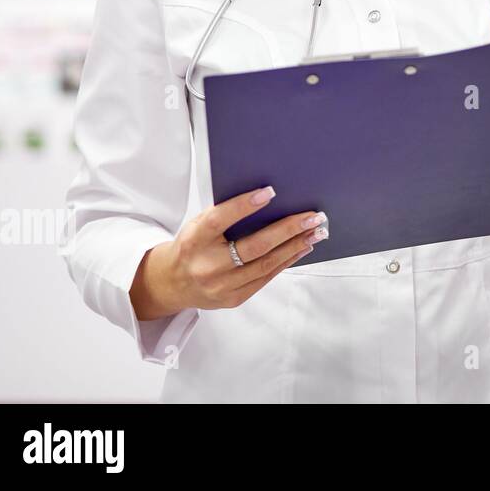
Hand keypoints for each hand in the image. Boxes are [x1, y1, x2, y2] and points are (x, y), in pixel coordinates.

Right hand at [130, 187, 327, 320]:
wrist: (173, 283)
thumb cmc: (193, 246)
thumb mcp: (198, 226)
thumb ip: (225, 215)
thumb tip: (268, 198)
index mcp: (194, 241)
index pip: (219, 220)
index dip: (243, 206)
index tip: (270, 192)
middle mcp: (207, 266)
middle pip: (253, 247)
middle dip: (288, 229)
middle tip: (313, 216)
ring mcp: (221, 286)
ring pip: (266, 264)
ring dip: (296, 246)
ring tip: (316, 231)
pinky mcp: (233, 299)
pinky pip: (266, 277)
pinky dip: (287, 260)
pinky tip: (303, 247)